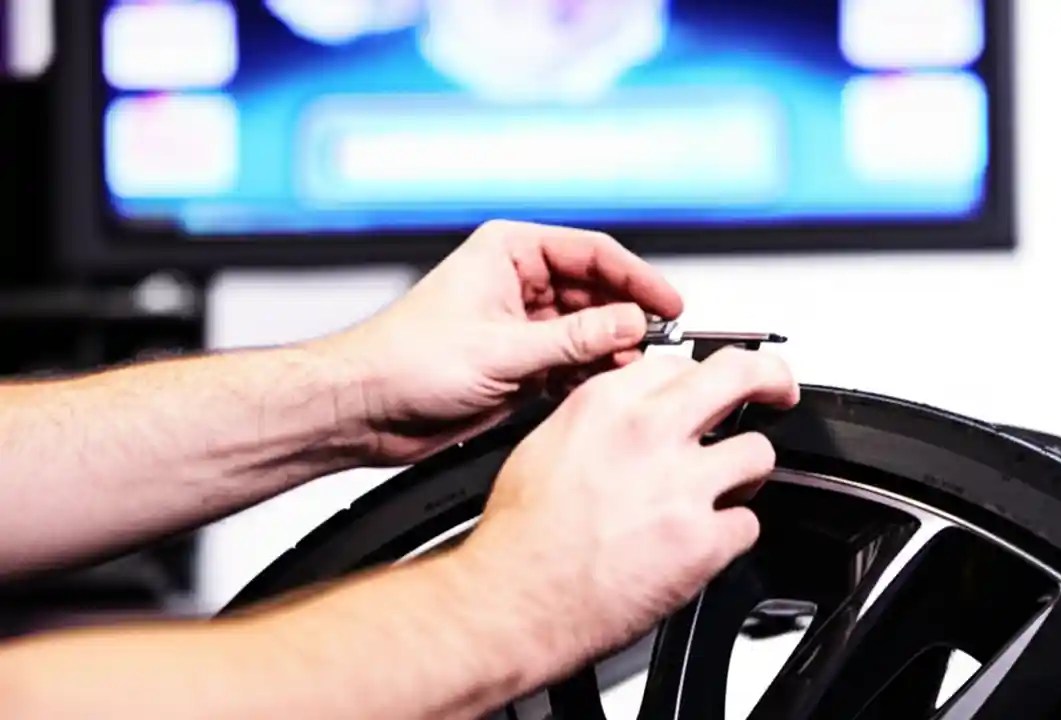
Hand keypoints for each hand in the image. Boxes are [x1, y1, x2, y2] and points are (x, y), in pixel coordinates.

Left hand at [316, 220, 683, 463]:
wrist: (365, 408)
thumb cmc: (404, 361)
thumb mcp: (502, 349)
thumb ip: (573, 339)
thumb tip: (629, 324)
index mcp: (509, 253)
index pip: (593, 253)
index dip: (637, 278)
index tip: (669, 304)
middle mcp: (517, 284)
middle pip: (596, 291)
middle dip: (626, 317)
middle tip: (657, 343)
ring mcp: (520, 324)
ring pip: (587, 329)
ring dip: (610, 349)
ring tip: (631, 368)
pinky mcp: (518, 363)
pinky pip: (570, 360)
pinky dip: (589, 372)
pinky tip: (602, 384)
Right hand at [458, 348, 800, 679]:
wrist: (512, 603)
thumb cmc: (519, 537)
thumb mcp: (545, 445)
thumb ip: (601, 419)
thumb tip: (634, 413)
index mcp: (606, 404)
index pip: (680, 362)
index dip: (699, 377)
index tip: (710, 387)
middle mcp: (648, 433)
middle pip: (740, 375)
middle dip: (770, 378)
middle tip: (778, 391)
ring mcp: (680, 485)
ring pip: (758, 453)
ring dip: (745, 473)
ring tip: (725, 490)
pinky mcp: (701, 541)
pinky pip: (747, 524)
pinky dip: (730, 536)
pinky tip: (702, 543)